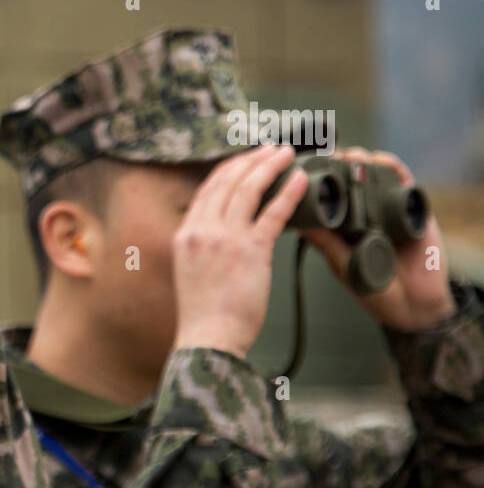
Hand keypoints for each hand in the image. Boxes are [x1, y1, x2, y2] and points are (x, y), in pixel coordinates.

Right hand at [172, 143, 308, 357]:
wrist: (208, 338)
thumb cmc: (204, 314)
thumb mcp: (191, 272)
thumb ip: (204, 248)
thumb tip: (222, 238)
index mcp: (185, 234)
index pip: (207, 190)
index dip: (229, 169)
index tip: (246, 159)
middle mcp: (201, 230)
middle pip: (227, 181)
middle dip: (252, 159)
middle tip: (272, 148)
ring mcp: (224, 239)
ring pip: (249, 189)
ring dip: (270, 166)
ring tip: (287, 153)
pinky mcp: (250, 251)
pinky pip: (273, 213)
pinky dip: (288, 192)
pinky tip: (301, 180)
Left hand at [301, 148, 455, 330]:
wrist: (415, 306)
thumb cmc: (377, 291)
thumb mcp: (344, 265)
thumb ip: (325, 243)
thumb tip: (296, 221)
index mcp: (344, 227)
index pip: (328, 196)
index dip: (317, 180)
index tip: (303, 167)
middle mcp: (365, 214)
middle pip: (350, 180)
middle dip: (338, 163)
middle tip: (325, 155)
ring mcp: (389, 210)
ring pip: (374, 176)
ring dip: (361, 161)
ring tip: (348, 156)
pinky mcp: (412, 210)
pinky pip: (403, 182)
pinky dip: (391, 168)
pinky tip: (379, 160)